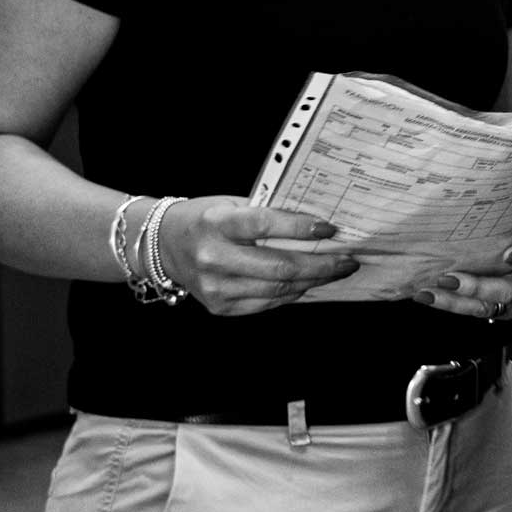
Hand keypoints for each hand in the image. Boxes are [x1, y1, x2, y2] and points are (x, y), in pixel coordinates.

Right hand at [157, 200, 360, 315]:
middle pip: (279, 265)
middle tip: (347, 260)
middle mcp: (213, 257)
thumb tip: (317, 226)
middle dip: (321, 264)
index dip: (302, 228)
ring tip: (335, 271)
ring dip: (313, 280)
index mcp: (217, 223)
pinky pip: (266, 302)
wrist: (164, 245)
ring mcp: (215, 286)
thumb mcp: (232, 205)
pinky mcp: (219, 306)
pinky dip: (292, 292)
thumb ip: (268, 214)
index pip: (266, 225)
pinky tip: (308, 283)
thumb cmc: (206, 219)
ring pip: (277, 288)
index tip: (330, 229)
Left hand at [419, 230, 511, 320]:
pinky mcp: (502, 312)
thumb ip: (508, 222)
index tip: (509, 254)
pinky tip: (430, 295)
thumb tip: (477, 203)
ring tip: (429, 293)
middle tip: (449, 279)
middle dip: (477, 287)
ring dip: (455, 301)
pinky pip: (476, 311)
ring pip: (488, 307)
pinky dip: (452, 304)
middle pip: (510, 290)